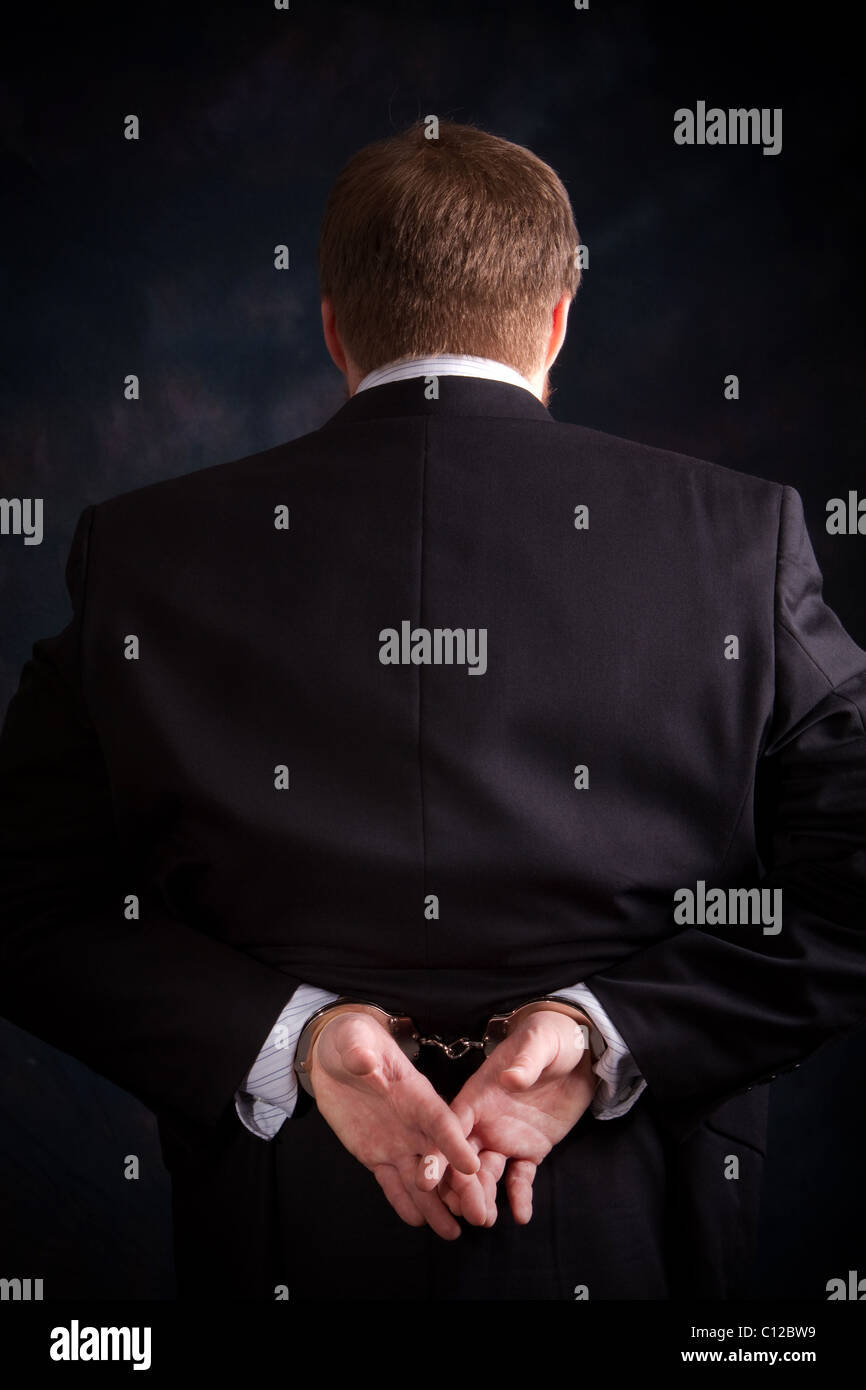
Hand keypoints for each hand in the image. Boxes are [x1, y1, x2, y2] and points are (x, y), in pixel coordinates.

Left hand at [309, 1010, 485, 1238]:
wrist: (334, 1055)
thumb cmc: (351, 1039)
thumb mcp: (355, 1039)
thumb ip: (362, 1052)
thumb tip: (366, 1064)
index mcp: (415, 1093)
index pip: (439, 1120)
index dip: (455, 1142)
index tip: (472, 1165)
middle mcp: (413, 1122)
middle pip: (440, 1157)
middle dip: (459, 1185)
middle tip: (476, 1214)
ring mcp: (396, 1140)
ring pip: (420, 1177)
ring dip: (436, 1204)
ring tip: (453, 1233)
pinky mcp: (376, 1153)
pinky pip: (391, 1182)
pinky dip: (402, 1201)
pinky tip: (418, 1221)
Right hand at [422, 1008, 596, 1226]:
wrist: (580, 1050)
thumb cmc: (552, 1037)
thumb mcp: (541, 1042)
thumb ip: (525, 1061)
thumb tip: (510, 1078)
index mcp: (479, 1094)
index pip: (452, 1126)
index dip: (439, 1151)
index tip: (427, 1178)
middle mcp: (486, 1120)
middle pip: (464, 1157)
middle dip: (461, 1186)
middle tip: (467, 1213)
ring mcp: (507, 1136)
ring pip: (487, 1173)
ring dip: (484, 1197)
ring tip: (485, 1221)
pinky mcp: (531, 1148)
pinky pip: (521, 1177)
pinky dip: (520, 1196)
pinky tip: (521, 1215)